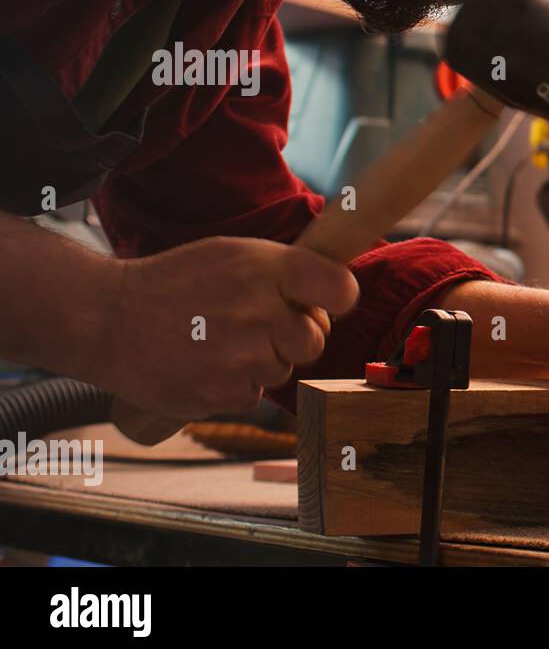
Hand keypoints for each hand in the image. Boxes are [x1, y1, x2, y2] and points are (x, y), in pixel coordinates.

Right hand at [92, 237, 358, 419]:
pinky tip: (205, 363)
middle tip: (258, 323)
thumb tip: (338, 294)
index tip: (326, 301)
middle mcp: (259, 312)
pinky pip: (253, 394)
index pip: (342, 290)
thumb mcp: (232, 253)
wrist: (106, 320)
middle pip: (316, 339)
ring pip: (284, 369)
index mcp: (265, 268)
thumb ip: (285, 271)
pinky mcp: (222, 394)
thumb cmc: (176, 283)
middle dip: (294, 335)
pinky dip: (235, 384)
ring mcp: (241, 358)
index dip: (338, 299)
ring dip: (262, 360)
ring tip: (219, 340)